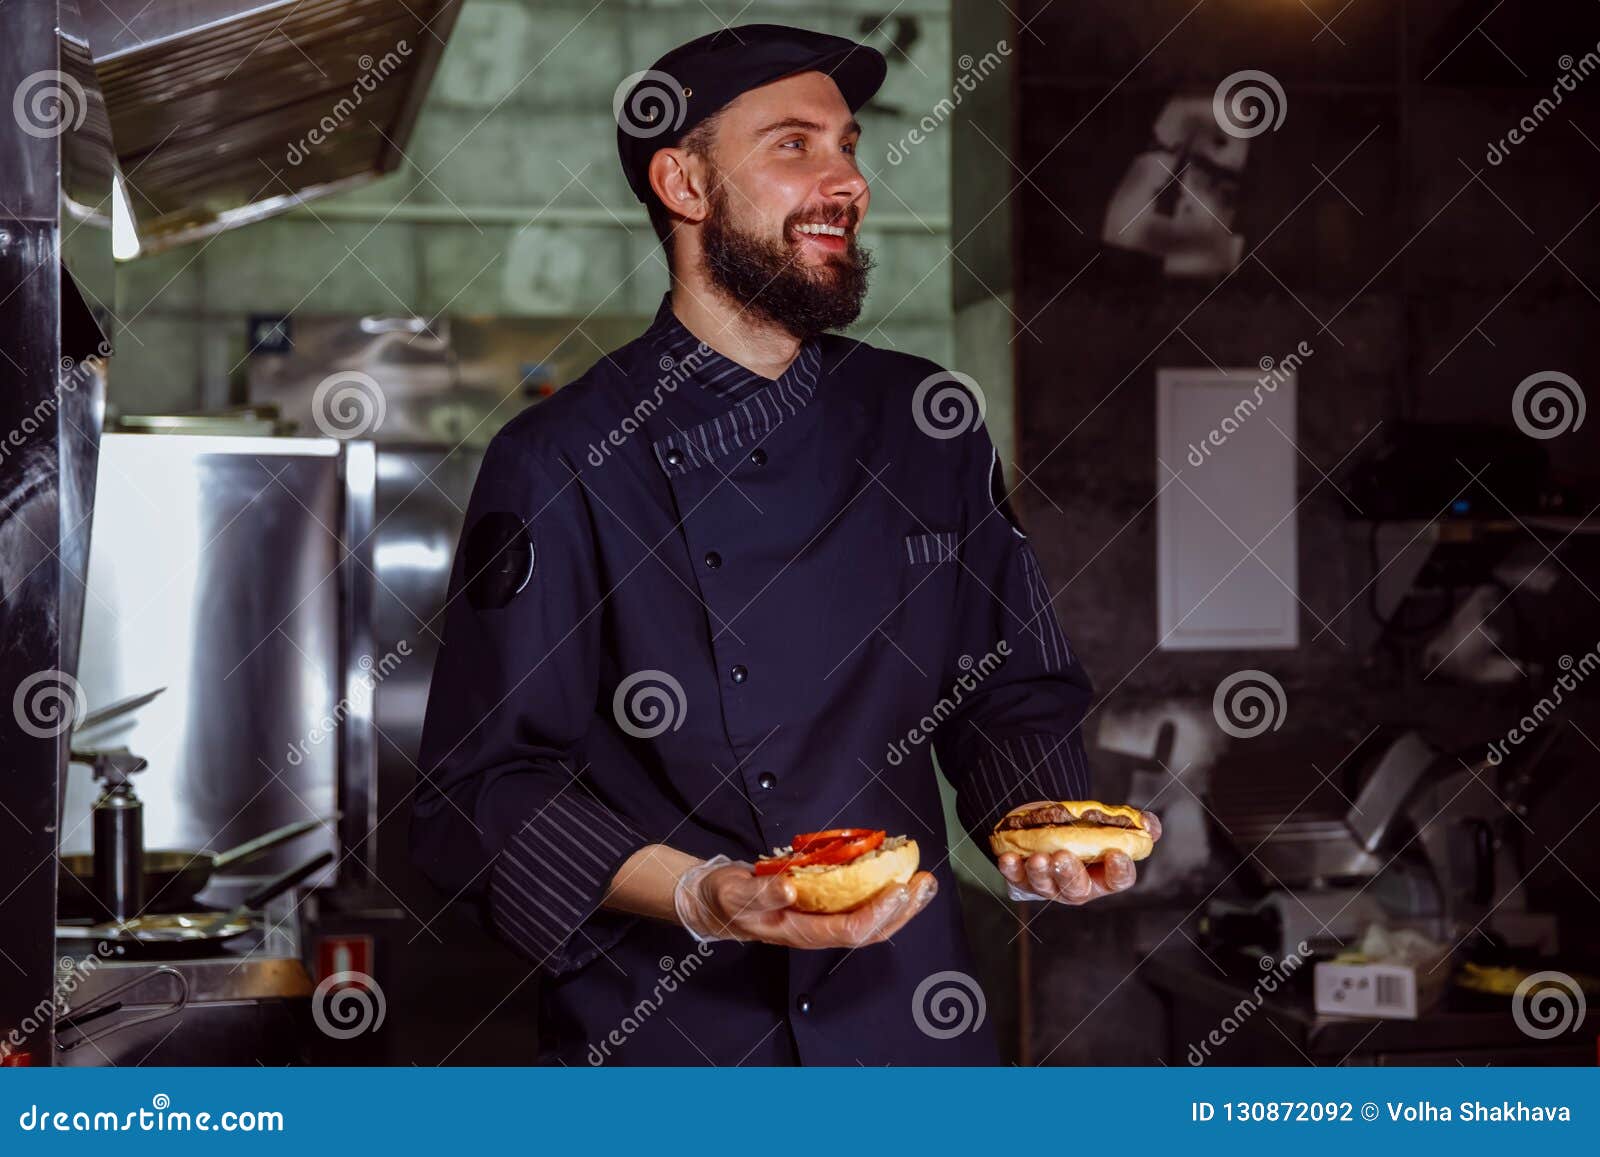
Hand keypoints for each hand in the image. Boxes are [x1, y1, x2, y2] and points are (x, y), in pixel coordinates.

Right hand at [677, 858, 937, 946]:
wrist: (718, 903)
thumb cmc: (727, 899)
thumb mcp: (736, 893)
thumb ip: (760, 893)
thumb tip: (790, 889)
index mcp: (799, 932)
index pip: (848, 931)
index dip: (876, 913)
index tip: (898, 888)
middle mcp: (817, 931)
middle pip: (870, 931)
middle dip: (901, 911)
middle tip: (925, 883)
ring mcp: (823, 921)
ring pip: (871, 921)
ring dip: (901, 905)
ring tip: (924, 883)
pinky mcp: (825, 908)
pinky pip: (862, 906)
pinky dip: (884, 893)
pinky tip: (899, 876)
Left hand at [996, 810, 1161, 904]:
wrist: (1051, 821)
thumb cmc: (1087, 827)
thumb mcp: (1111, 823)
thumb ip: (1136, 824)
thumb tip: (1150, 826)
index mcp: (1105, 876)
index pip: (1118, 880)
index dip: (1119, 870)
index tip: (1115, 855)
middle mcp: (1078, 886)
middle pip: (1077, 888)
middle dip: (1070, 874)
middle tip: (1063, 857)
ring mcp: (1050, 885)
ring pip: (1046, 886)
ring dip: (1040, 873)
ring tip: (1038, 858)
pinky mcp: (1025, 878)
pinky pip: (1017, 877)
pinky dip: (1011, 870)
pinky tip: (1007, 858)